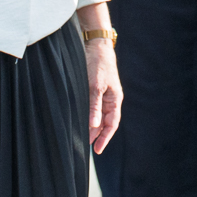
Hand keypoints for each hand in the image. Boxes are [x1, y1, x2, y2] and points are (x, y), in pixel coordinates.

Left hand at [85, 37, 122, 154]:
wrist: (96, 45)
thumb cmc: (98, 65)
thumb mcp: (95, 86)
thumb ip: (94, 106)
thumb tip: (94, 126)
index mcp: (115, 99)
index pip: (111, 124)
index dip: (105, 138)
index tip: (97, 150)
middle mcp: (110, 99)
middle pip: (105, 122)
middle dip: (97, 135)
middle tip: (87, 147)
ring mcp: (103, 94)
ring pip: (98, 115)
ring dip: (92, 126)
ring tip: (82, 137)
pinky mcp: (95, 89)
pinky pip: (93, 107)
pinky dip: (88, 116)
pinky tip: (81, 120)